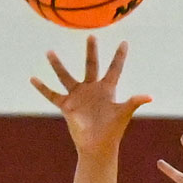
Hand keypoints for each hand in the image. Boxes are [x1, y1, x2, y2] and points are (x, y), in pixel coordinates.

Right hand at [31, 36, 151, 156]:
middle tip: (91, 35)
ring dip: (57, 65)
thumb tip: (149, 96)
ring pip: (66, 76)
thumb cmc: (112, 131)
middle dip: (91, 51)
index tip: (124, 42)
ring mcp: (79, 97)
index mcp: (108, 89)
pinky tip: (33, 78)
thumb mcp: (123, 114)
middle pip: (91, 65)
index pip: (115, 69)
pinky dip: (42, 88)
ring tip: (49, 52)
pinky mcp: (67, 106)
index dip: (120, 56)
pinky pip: (52, 95)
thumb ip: (134, 102)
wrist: (97, 146)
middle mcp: (92, 89)